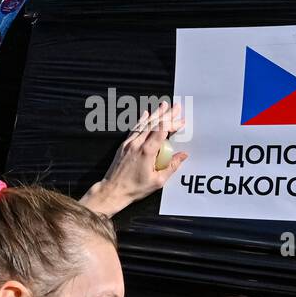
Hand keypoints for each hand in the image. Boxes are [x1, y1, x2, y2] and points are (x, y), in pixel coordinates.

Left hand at [80, 102, 188, 216]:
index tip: (181, 120)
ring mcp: (129, 143)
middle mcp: (137, 144)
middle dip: (166, 114)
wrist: (112, 190)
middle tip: (176, 106)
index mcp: (147, 152)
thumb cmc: (134, 188)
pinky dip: (142, 120)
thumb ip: (172, 166)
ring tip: (163, 105)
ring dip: (155, 114)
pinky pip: (135, 129)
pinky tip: (145, 114)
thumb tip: (183, 155)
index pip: (162, 131)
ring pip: (144, 124)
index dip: (173, 123)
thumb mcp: (158, 181)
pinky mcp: (124, 145)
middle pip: (154, 124)